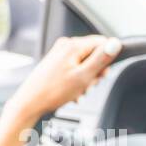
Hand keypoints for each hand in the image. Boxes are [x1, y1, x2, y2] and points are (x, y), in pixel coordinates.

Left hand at [7, 35, 122, 121]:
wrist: (30, 102)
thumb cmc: (53, 91)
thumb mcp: (83, 76)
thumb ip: (101, 59)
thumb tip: (115, 43)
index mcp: (73, 45)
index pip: (102, 43)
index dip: (106, 60)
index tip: (101, 75)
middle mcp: (65, 45)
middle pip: (93, 54)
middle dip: (94, 73)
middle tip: (86, 86)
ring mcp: (59, 54)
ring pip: (84, 64)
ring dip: (85, 80)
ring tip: (77, 92)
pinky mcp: (55, 63)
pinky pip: (74, 69)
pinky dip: (76, 81)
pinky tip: (71, 93)